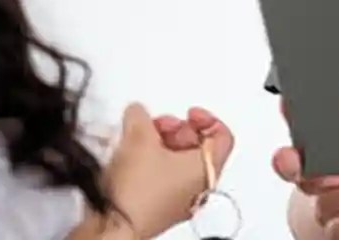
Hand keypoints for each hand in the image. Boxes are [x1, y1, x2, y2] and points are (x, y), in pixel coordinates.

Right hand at [104, 103, 234, 238]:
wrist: (115, 226)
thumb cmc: (138, 190)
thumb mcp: (139, 137)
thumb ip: (140, 116)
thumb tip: (138, 113)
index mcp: (208, 169)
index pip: (223, 138)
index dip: (207, 119)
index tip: (189, 113)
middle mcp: (199, 189)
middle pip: (199, 149)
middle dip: (178, 131)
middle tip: (157, 125)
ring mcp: (180, 202)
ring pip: (179, 165)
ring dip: (162, 146)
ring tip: (139, 141)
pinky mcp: (160, 211)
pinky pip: (164, 181)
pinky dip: (153, 165)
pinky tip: (132, 160)